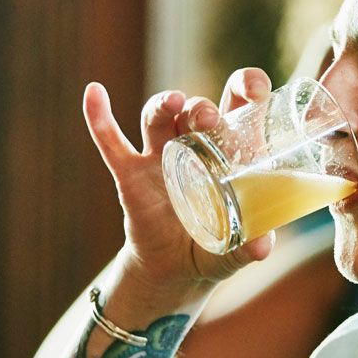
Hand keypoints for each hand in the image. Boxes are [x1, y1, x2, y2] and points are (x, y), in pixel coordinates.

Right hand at [82, 68, 276, 298]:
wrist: (175, 272)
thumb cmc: (215, 249)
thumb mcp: (236, 249)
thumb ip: (250, 246)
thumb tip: (263, 247)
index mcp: (228, 151)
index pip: (239, 104)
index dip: (248, 85)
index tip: (254, 89)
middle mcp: (194, 145)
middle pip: (196, 109)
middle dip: (201, 107)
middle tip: (208, 119)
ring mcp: (160, 156)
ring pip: (158, 117)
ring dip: (163, 105)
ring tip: (173, 102)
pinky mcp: (131, 174)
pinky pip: (112, 143)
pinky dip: (100, 119)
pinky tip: (94, 93)